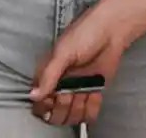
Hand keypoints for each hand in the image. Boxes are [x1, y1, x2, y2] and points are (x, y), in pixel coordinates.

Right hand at [29, 3, 129, 125]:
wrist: (112, 30)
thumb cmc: (84, 34)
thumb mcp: (63, 53)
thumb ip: (49, 75)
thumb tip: (33, 96)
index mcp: (48, 74)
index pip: (39, 102)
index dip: (45, 106)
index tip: (54, 99)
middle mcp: (60, 85)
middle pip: (55, 113)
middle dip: (63, 108)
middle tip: (71, 93)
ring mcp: (77, 89)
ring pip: (72, 115)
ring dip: (78, 110)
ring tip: (83, 94)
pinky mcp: (93, 91)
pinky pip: (89, 111)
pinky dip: (91, 109)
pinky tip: (93, 96)